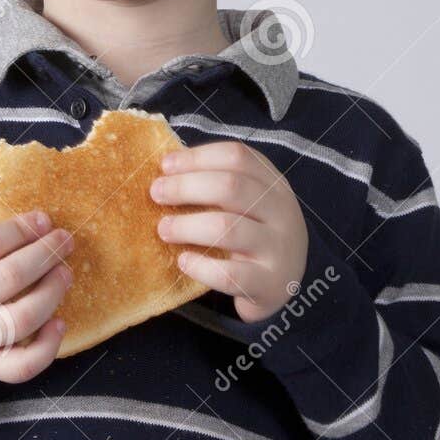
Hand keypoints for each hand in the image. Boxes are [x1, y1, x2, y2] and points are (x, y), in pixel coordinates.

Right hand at [0, 212, 73, 387]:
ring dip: (52, 292)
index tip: (43, 220)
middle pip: (10, 276)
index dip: (21, 229)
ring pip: (22, 318)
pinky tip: (59, 323)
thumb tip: (38, 226)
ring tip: (65, 274)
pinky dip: (48, 346)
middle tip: (65, 241)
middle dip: (46, 254)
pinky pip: (24, 365)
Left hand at [149, 140, 306, 323]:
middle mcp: (281, 211)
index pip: (238, 157)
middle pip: (230, 187)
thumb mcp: (248, 203)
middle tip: (156, 194)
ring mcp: (277, 248)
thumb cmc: (253, 234)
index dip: (197, 157)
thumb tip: (165, 169)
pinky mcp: (268, 283)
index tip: (165, 165)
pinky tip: (183, 261)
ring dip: (186, 226)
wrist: (284, 282)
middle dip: (185, 187)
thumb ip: (217, 184)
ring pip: (227, 228)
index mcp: (273, 183)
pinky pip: (229, 273)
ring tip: (163, 229)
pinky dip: (200, 266)